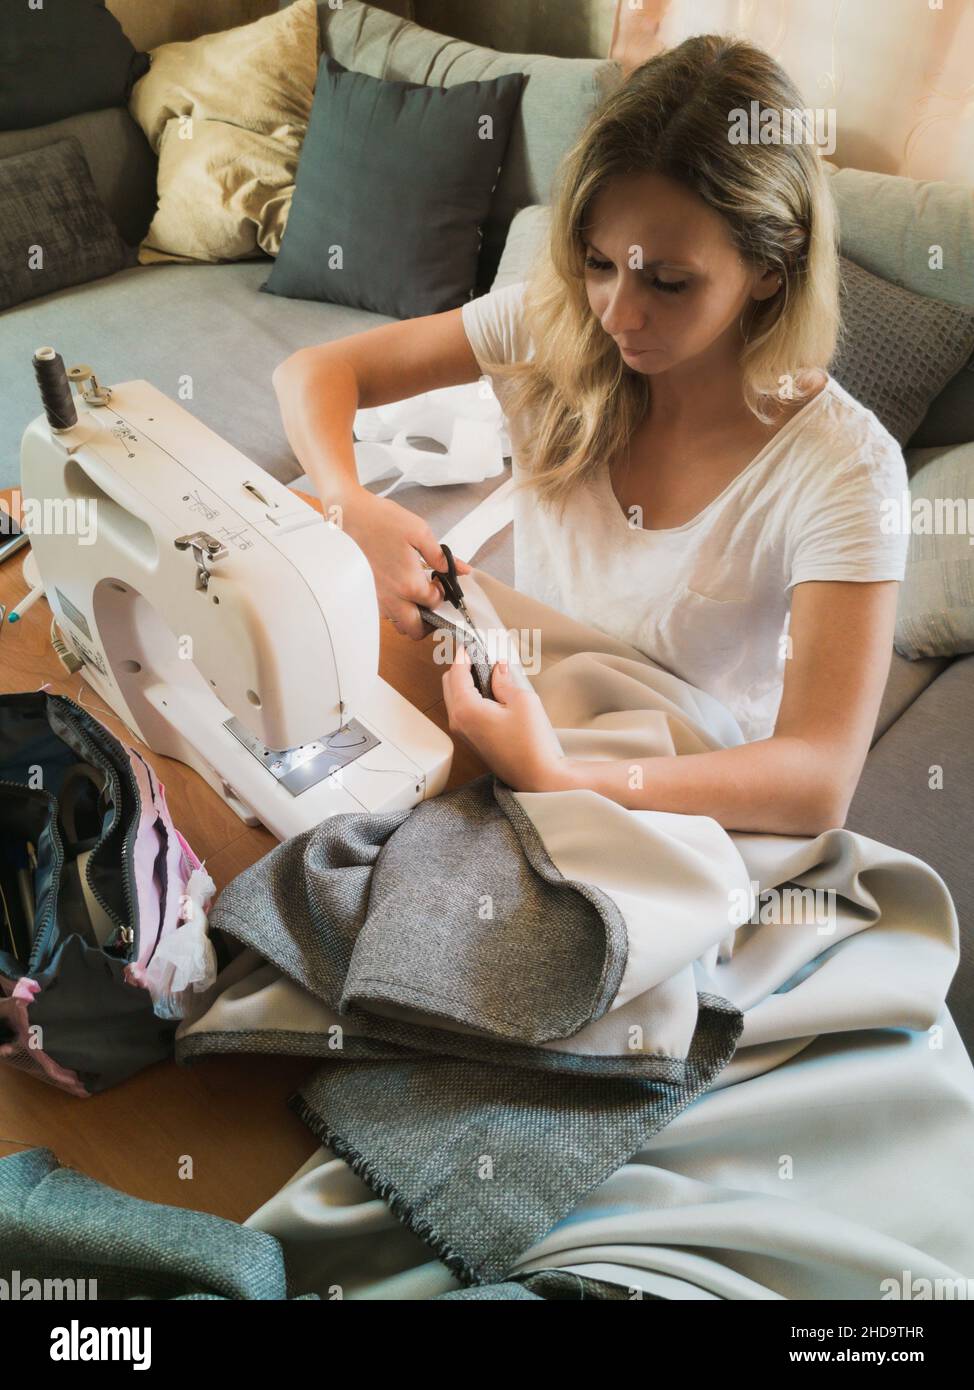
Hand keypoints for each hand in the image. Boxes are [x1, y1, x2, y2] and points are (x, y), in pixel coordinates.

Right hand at [341, 488, 471, 640]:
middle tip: (432, 602)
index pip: (435, 604)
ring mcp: (376, 600)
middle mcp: (391, 598)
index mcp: (408, 584)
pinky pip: (384, 614)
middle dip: (429, 621)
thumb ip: (442, 556)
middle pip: (416, 630)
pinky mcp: (365, 596)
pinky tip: (397, 589)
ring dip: (411, 617)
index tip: (439, 582)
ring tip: (414, 595)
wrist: (348, 516)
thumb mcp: (419, 532)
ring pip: (398, 625)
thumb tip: (462, 569)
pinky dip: (395, 609)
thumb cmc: (381, 520)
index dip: (442, 594)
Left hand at [441, 645, 569, 791]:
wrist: (538, 776)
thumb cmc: (531, 742)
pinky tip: (490, 692)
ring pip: (454, 697)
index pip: (457, 672)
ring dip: (465, 682)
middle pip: (449, 683)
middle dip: (462, 667)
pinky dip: (470, 696)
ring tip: (489, 672)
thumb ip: (504, 680)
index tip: (469, 642)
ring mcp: (462, 732)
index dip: (463, 654)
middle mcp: (458, 721)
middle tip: (481, 655)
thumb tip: (497, 668)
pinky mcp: (471, 739)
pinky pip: (462, 710)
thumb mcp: (522, 701)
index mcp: (466, 709)